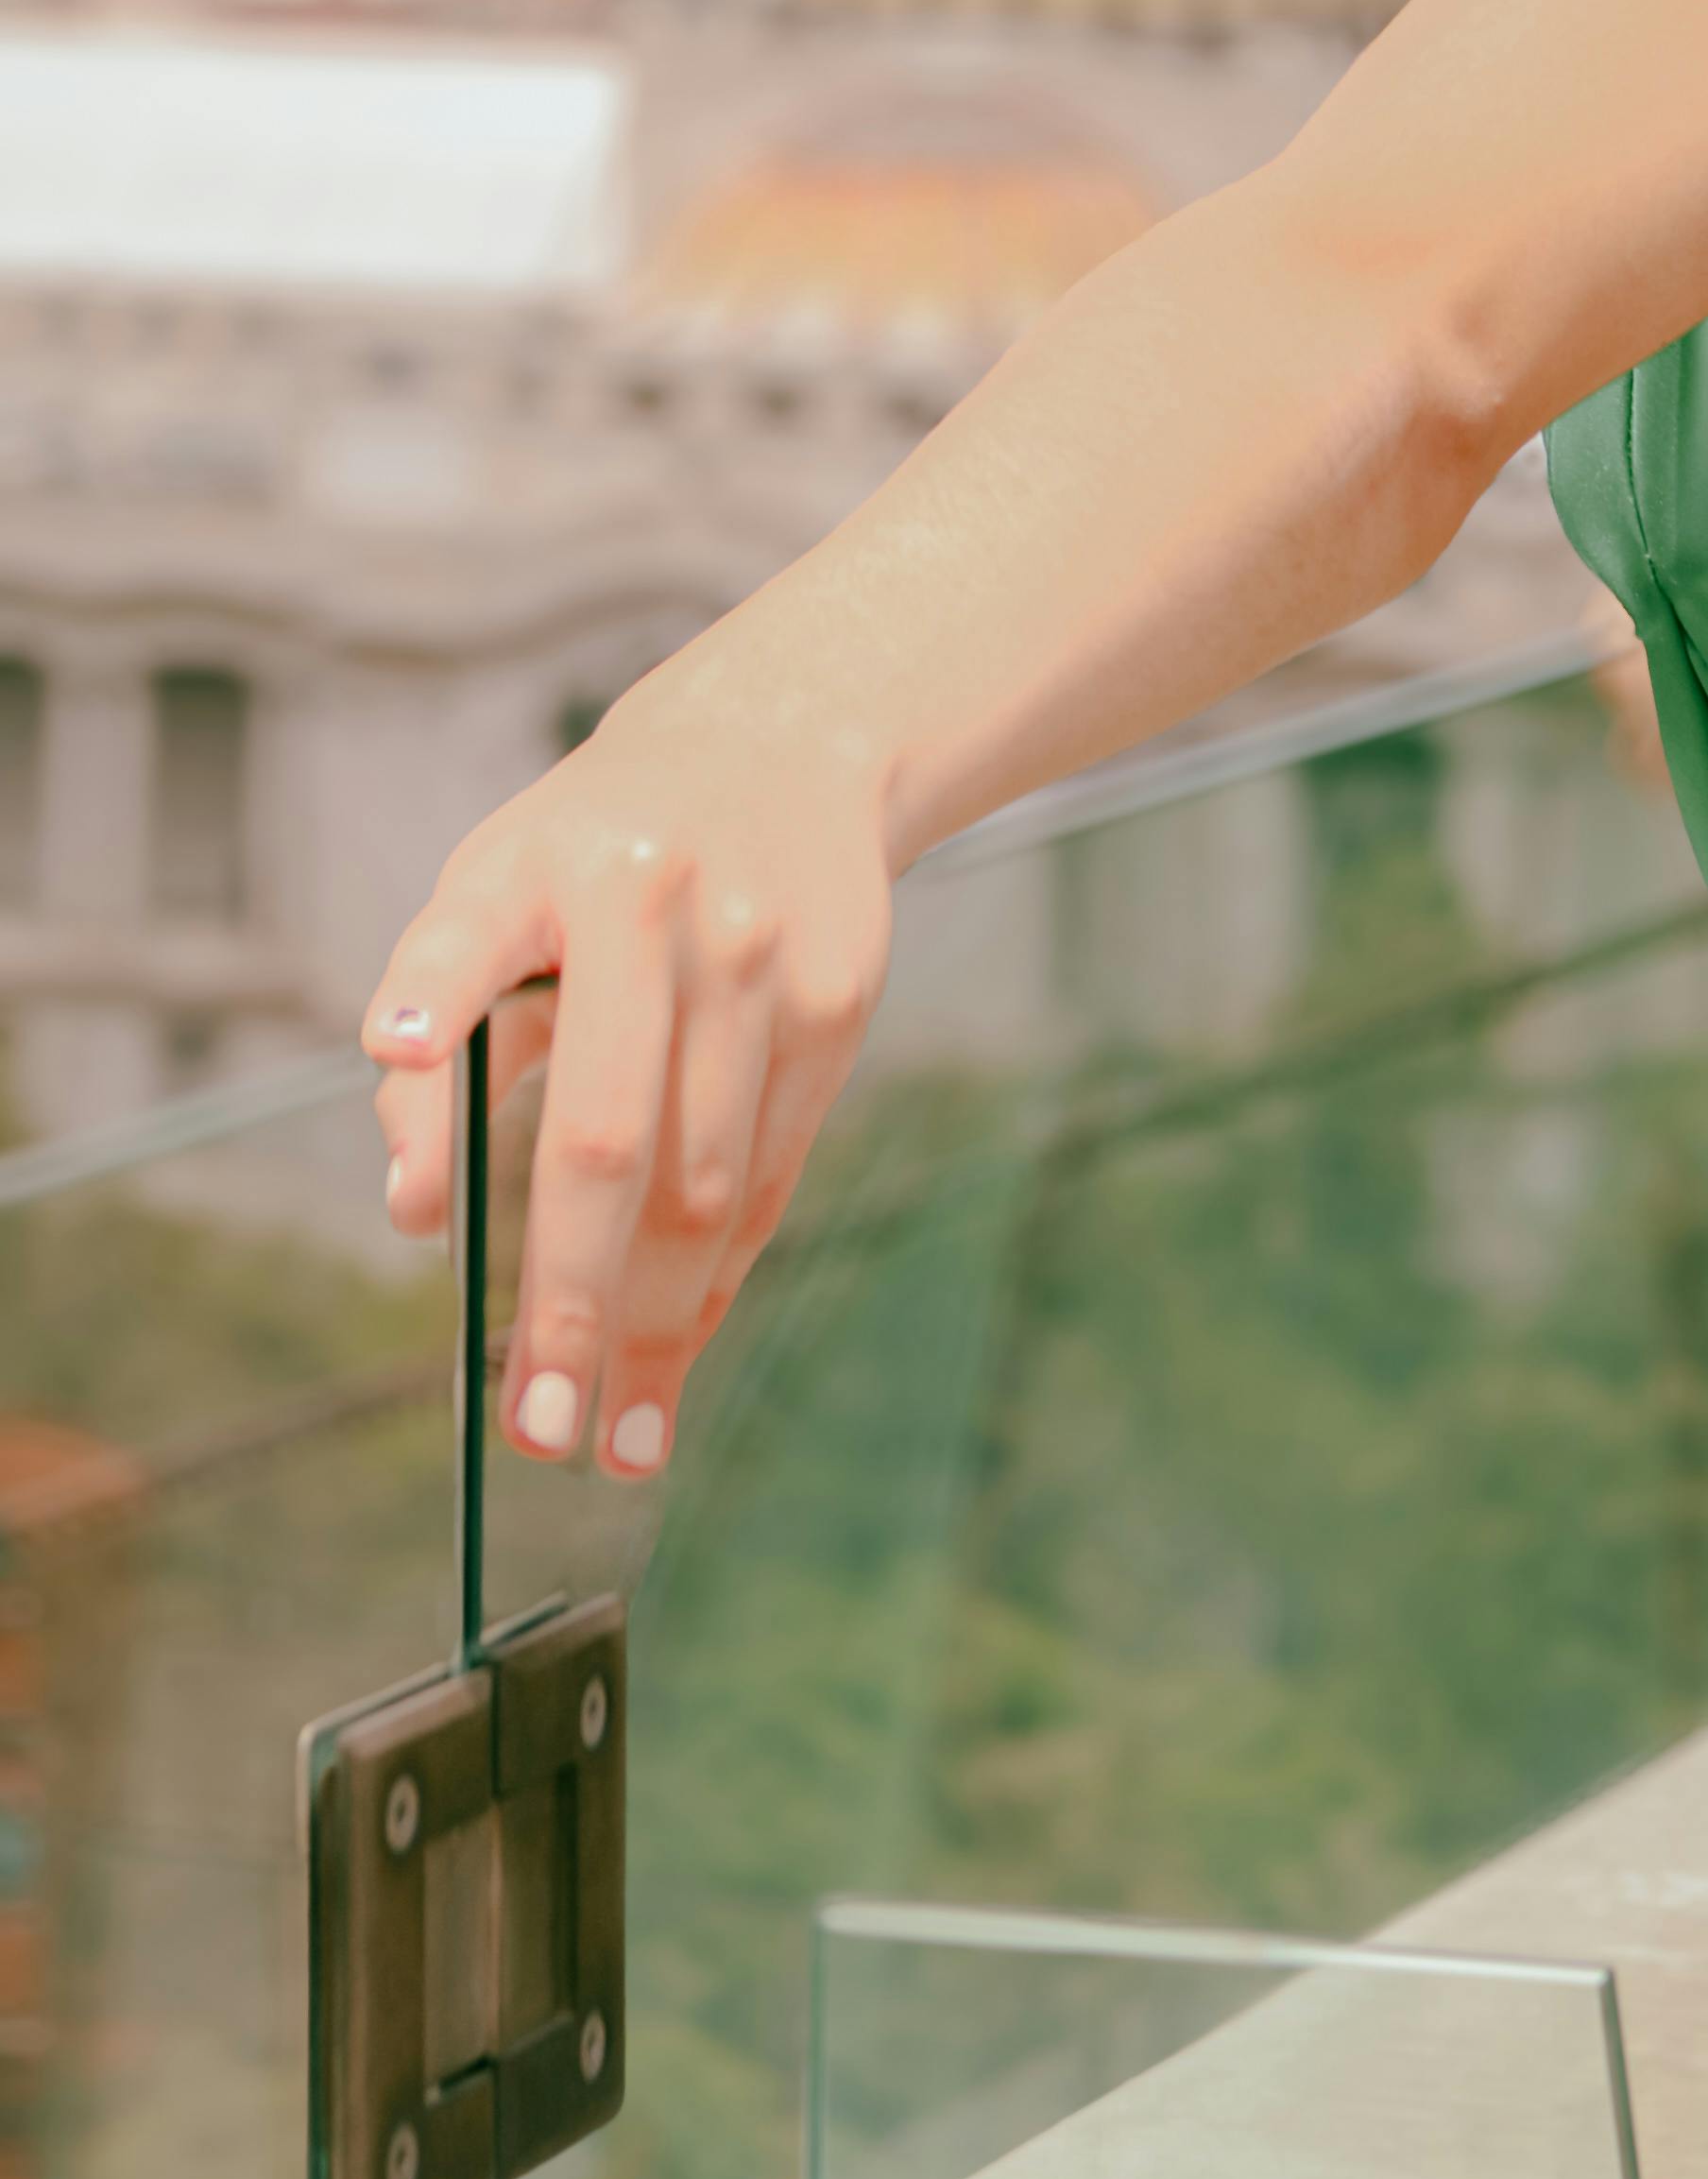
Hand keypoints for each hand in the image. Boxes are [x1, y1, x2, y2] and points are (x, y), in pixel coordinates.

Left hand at [362, 692, 892, 1480]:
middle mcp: (657, 908)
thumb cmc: (591, 855)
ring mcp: (764, 957)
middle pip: (609, 1135)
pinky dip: (718, 1274)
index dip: (436, 989)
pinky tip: (676, 1350)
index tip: (398, 1039)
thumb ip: (440, 1029)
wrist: (781, 742)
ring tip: (606, 1436)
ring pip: (706, 1183)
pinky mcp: (839, 999)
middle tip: (533, 1424)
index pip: (473, 935)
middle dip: (571, 1297)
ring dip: (652, 1326)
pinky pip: (772, 1171)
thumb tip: (418, 1213)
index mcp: (540, 866)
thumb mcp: (492, 892)